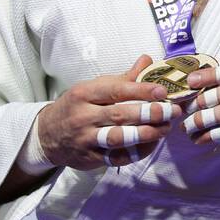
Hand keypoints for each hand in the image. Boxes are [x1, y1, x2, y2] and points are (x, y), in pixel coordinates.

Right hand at [36, 55, 175, 169]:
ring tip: (165, 129)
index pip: (115, 90)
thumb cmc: (77, 106)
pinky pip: (116, 157)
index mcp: (84, 94)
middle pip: (119, 115)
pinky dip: (136, 152)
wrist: (48, 134)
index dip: (140, 90)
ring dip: (145, 135)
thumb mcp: (93, 88)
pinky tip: (152, 145)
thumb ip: (123, 78)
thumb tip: (147, 60)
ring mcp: (85, 139)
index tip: (162, 91)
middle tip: (171, 112)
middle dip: (148, 114)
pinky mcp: (90, 158)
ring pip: (118, 138)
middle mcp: (83, 116)